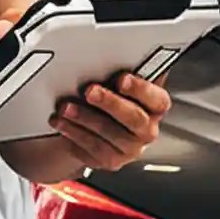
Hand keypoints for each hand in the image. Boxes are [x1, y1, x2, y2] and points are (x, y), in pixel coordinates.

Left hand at [49, 73, 171, 172]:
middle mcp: (146, 130)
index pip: (158, 100)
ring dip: (84, 119)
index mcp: (154, 106)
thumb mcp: (115, 81)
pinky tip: (61, 123)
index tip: (122, 79)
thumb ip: (118, 73)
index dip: (141, 89)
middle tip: (89, 91)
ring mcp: (130, 148)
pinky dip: (74, 133)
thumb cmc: (108, 95)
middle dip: (110, 103)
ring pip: (109, 135)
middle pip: (135, 119)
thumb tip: (106, 58)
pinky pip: (93, 149)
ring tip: (65, 107)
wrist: (90, 123)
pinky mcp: (111, 161)